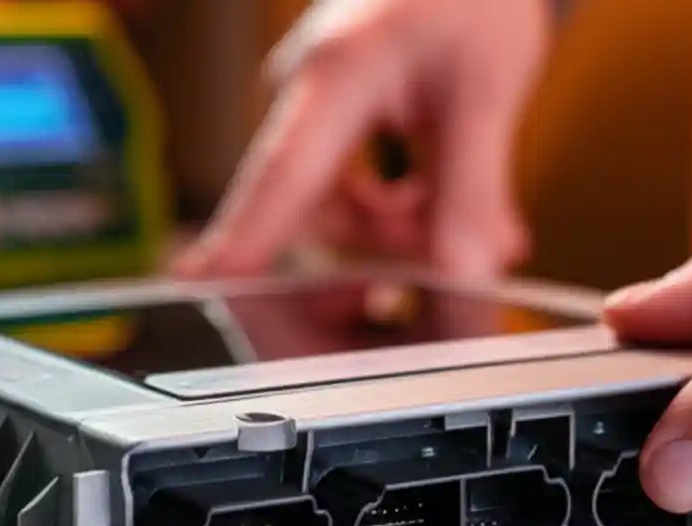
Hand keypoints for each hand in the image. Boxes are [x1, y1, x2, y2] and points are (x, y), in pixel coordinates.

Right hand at [173, 0, 548, 279]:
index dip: (243, 236)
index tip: (202, 283)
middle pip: (312, 208)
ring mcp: (313, 108)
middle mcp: (306, 94)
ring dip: (401, 229)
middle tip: (461, 259)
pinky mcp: (330, 119)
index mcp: (335, 76)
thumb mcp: (489, 91)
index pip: (281, 173)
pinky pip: (352, 189)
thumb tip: (461, 275)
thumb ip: (471, 190)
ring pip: (337, 208)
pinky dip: (402, 208)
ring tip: (476, 222)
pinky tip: (453, 205)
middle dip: (382, 246)